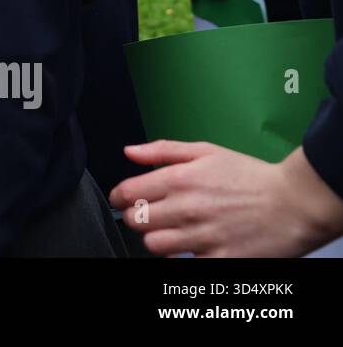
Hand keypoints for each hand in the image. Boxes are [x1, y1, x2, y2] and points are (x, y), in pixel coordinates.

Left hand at [109, 143, 342, 256]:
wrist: (294, 203)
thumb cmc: (251, 176)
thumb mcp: (206, 151)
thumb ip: (163, 150)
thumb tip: (129, 152)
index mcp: (179, 179)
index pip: (127, 194)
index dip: (120, 197)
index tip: (124, 200)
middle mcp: (186, 208)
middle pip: (137, 221)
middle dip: (138, 217)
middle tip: (151, 215)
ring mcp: (202, 236)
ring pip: (154, 245)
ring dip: (157, 239)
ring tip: (171, 231)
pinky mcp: (219, 259)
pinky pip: (183, 264)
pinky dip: (183, 257)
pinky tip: (192, 246)